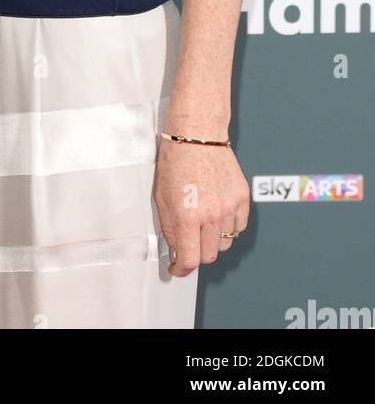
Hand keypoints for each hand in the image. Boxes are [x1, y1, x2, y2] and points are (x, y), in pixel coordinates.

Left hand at [152, 137, 249, 276]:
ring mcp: (230, 207)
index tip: (178, 269)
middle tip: (188, 243)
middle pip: (209, 255)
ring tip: (201, 222)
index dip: (182, 269)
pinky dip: (228, 227)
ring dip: (212, 240)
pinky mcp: (242, 198)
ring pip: (225, 243)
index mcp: (187, 215)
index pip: (190, 259)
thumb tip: (176, 251)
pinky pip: (238, 227)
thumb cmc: (175, 160)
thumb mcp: (161, 196)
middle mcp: (211, 215)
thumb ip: (169, 228)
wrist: (197, 134)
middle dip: (196, 254)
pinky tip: (216, 214)